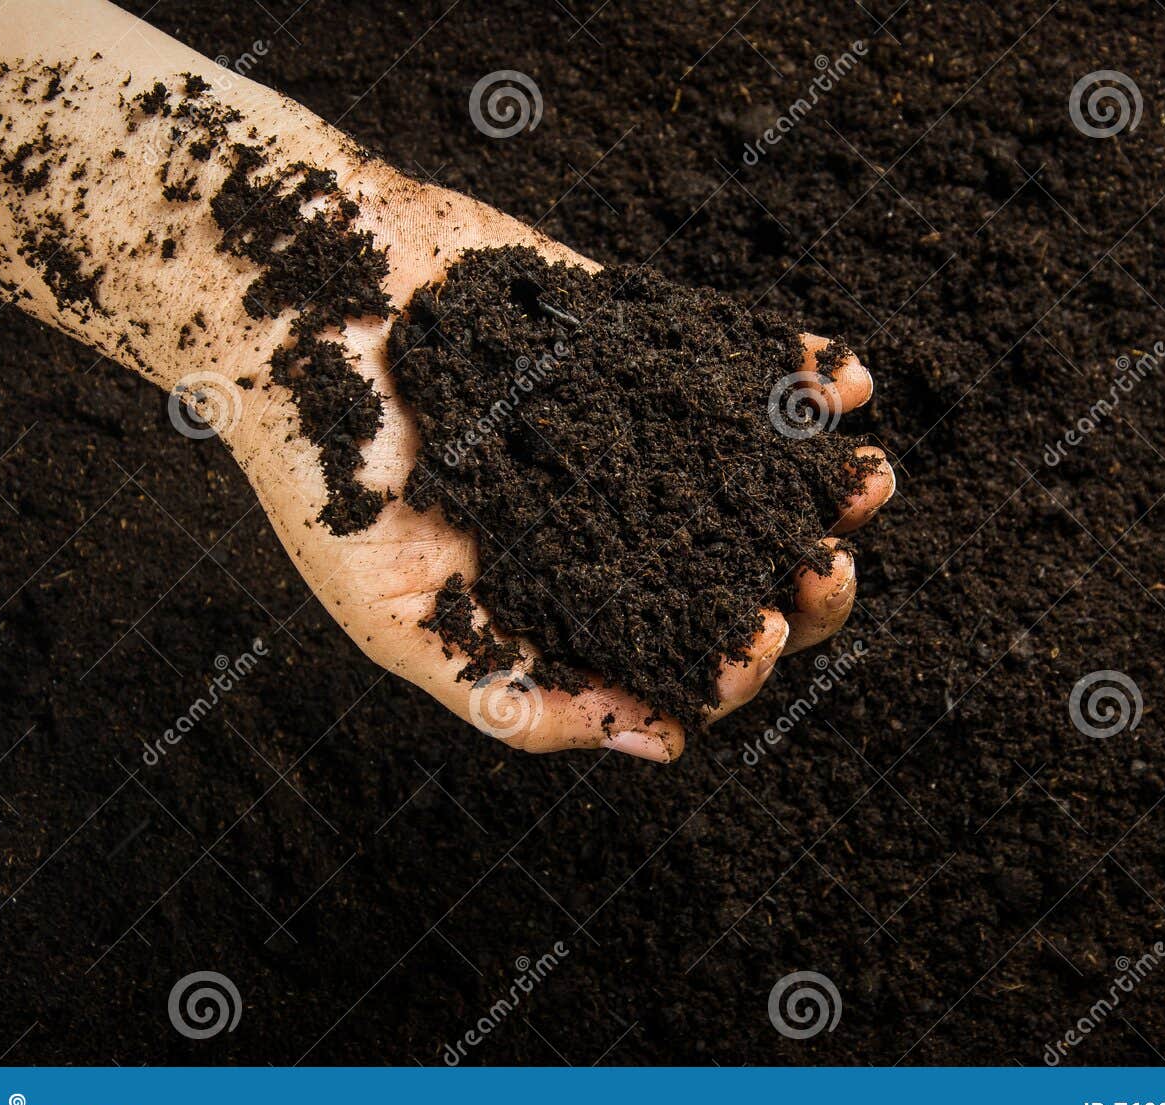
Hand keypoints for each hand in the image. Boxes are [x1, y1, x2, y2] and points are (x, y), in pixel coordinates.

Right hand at [224, 178, 895, 760]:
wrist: (295, 300)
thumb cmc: (325, 471)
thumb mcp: (396, 616)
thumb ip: (512, 694)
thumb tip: (660, 744)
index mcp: (570, 609)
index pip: (677, 661)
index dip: (729, 663)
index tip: (751, 642)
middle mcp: (618, 530)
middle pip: (742, 581)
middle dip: (801, 586)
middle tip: (825, 569)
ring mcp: (641, 441)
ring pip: (759, 482)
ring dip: (823, 489)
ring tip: (869, 482)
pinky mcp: (648, 354)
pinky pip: (740, 371)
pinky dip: (795, 375)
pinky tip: (845, 380)